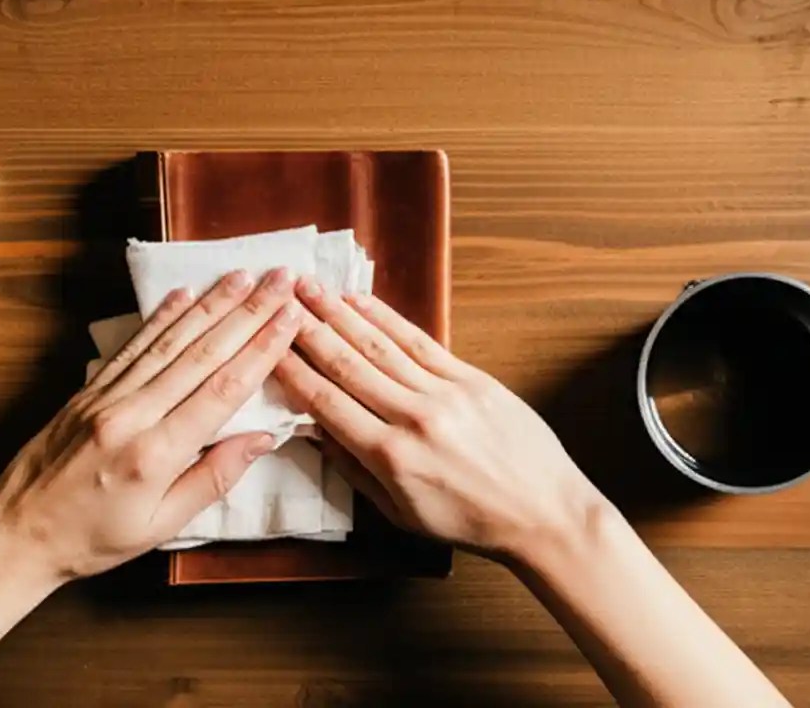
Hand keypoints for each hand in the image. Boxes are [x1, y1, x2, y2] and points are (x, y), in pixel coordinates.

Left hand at [0, 268, 302, 592]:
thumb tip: (263, 438)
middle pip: (201, 354)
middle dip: (246, 314)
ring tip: (243, 276)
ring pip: (169, 342)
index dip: (260, 351)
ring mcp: (106, 397)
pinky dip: (160, 318)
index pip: (221, 391)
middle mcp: (131, 415)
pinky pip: (132, 347)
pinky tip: (183, 294)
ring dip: (210, 305)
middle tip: (279, 280)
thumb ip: (213, 478)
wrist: (14, 534)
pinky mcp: (88, 391)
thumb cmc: (92, 540)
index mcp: (155, 454)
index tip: (289, 317)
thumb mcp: (161, 527)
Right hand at [273, 277, 607, 559]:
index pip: (326, 403)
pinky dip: (387, 319)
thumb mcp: (400, 513)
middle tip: (278, 299)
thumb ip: (354, 470)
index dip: (291, 371)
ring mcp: (444, 393)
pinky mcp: (472, 378)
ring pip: (379, 345)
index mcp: (390, 456)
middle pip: (346, 364)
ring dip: (338, 313)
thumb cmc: (469, 521)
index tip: (266, 347)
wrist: (543, 512)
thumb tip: (314, 433)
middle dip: (307, 329)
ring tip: (309, 288)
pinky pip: (419, 341)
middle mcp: (413, 417)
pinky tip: (360, 301)